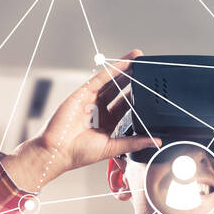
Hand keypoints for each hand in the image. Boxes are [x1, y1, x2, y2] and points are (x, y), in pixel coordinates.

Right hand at [3, 48, 159, 190]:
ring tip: (139, 59)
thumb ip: (134, 142)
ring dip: (126, 69)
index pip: (126, 107)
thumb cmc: (79, 153)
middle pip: (120, 91)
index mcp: (107, 123)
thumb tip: (156, 142)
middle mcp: (100, 110)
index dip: (138, 97)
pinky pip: (101, 78)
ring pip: (112, 81)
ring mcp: (92, 100)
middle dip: (134, 79)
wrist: (57, 151)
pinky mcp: (84, 92)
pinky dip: (114, 69)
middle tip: (148, 69)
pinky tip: (126, 63)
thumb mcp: (113, 148)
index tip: (152, 91)